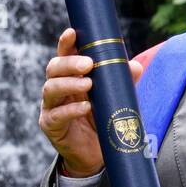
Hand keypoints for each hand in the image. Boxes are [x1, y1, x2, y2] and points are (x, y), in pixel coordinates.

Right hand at [39, 27, 142, 176]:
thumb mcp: (115, 97)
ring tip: (88, 84)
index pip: (64, 55)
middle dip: (69, 63)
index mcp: (70, 76)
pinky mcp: (50, 126)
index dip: (66, 43)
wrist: (96, 153)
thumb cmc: (103, 118)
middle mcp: (57, 88)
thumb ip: (122, 82)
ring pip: (51, 89)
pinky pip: (56, 115)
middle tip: (88, 64)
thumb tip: (134, 66)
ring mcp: (51, 107)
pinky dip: (71, 110)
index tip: (72, 32)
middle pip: (54, 69)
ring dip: (69, 84)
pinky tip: (84, 107)